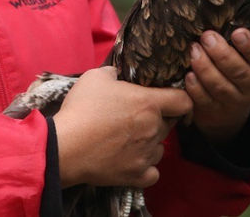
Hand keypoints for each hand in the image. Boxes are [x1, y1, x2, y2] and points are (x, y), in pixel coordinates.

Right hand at [53, 66, 191, 187]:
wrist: (65, 146)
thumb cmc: (81, 109)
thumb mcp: (96, 77)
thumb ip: (114, 72)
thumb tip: (118, 74)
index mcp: (149, 103)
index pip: (184, 101)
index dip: (180, 98)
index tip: (172, 100)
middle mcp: (153, 129)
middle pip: (169, 124)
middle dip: (158, 119)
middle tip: (137, 117)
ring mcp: (146, 154)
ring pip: (160, 148)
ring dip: (151, 143)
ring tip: (130, 139)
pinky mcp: (136, 175)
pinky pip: (153, 173)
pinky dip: (146, 167)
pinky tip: (133, 160)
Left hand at [185, 28, 249, 144]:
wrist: (232, 102)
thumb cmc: (239, 62)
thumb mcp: (249, 52)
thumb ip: (244, 35)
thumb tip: (230, 2)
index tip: (237, 32)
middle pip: (239, 72)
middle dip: (222, 54)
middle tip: (207, 36)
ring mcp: (236, 101)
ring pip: (220, 86)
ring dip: (205, 67)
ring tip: (193, 50)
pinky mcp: (216, 111)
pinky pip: (205, 101)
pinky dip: (196, 88)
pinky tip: (189, 75)